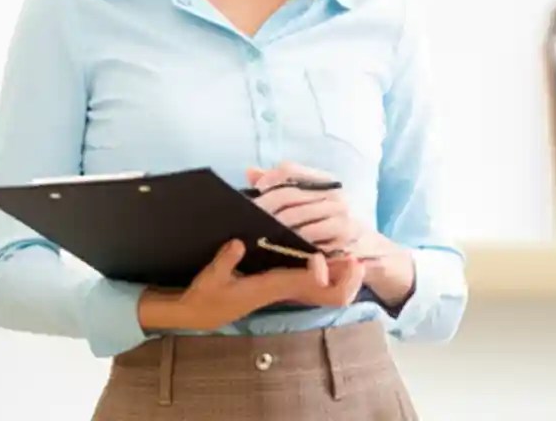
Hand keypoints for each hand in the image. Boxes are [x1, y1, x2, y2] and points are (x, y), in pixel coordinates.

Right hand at [138, 239, 357, 332]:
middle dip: (347, 280)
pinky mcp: (282, 287)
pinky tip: (335, 257)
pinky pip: (316, 286)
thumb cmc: (204, 296)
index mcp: (271, 287)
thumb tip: (238, 243)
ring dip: (343, 277)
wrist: (197, 313)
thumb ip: (225, 261)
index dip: (325, 274)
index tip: (329, 258)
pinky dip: (331, 275)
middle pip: (328, 294)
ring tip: (352, 255)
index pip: (307, 284)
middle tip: (357, 258)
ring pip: (326, 291)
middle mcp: (285, 290)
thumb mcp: (210, 277)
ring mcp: (286, 290)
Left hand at [247, 162, 415, 310]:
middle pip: (288, 195)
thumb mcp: (313, 205)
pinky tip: (281, 245)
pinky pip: (309, 236)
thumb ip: (283, 188)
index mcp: (325, 181)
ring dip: (275, 227)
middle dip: (264, 208)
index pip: (290, 169)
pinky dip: (292, 241)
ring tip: (260, 234)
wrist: (370, 250)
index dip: (269, 178)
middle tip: (248, 219)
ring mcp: (340, 213)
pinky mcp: (343, 234)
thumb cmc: (335, 227)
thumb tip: (251, 172)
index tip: (257, 189)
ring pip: (295, 217)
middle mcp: (335, 193)